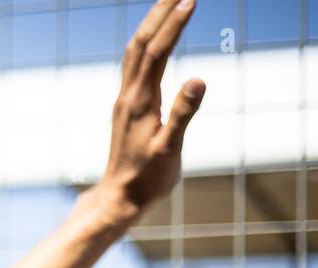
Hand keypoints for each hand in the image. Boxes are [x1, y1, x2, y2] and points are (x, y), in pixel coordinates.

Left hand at [97, 0, 206, 225]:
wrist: (119, 199)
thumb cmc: (147, 179)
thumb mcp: (170, 149)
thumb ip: (184, 113)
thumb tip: (198, 78)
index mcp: (141, 102)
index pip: (157, 53)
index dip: (173, 24)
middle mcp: (128, 96)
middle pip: (141, 44)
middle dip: (159, 12)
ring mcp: (125, 101)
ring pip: (134, 53)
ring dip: (150, 24)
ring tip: (167, 1)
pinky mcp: (126, 109)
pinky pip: (133, 66)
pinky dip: (145, 44)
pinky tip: (153, 41)